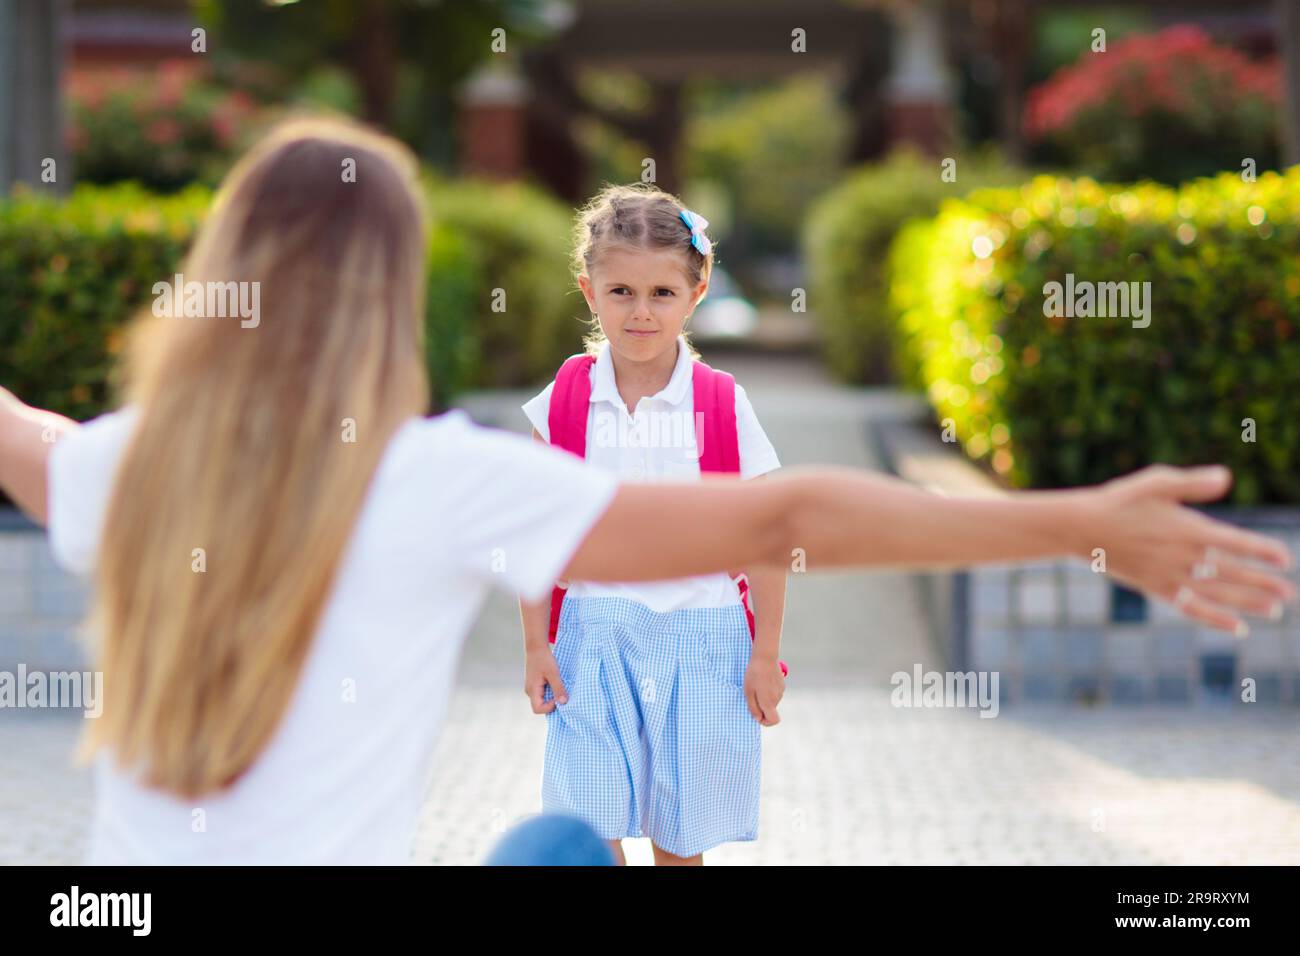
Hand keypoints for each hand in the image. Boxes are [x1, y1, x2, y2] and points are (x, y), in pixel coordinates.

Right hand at [524, 645, 567, 713]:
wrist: (536, 647)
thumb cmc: (544, 659)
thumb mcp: (554, 674)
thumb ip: (558, 688)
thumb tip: (563, 702)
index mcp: (532, 690)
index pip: (538, 709)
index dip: (549, 707)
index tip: (558, 697)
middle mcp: (530, 691)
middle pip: (540, 706)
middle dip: (552, 703)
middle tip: (561, 693)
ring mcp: (531, 688)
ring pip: (542, 700)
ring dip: (552, 697)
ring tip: (559, 686)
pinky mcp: (535, 684)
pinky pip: (542, 694)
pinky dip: (550, 692)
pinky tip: (556, 683)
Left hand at [744, 653, 785, 725]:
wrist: (765, 657)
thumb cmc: (754, 675)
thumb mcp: (748, 692)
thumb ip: (753, 708)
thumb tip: (758, 718)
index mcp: (769, 703)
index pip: (773, 721)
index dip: (765, 722)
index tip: (757, 715)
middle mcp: (777, 699)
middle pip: (770, 710)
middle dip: (761, 707)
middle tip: (751, 695)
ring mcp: (781, 691)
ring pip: (772, 700)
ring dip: (764, 697)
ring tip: (756, 685)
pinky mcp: (782, 684)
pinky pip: (774, 692)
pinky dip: (768, 690)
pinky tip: (762, 680)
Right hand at [1073, 464, 1295, 633]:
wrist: (1081, 528)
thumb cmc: (1119, 500)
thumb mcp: (1156, 482)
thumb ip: (1192, 482)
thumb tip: (1226, 478)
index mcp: (1188, 528)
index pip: (1236, 542)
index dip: (1263, 552)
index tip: (1285, 559)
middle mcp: (1183, 556)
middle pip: (1232, 573)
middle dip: (1264, 584)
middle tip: (1289, 594)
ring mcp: (1169, 575)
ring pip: (1217, 593)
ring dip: (1249, 603)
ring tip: (1274, 611)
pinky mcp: (1156, 588)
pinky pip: (1191, 608)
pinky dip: (1215, 619)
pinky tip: (1237, 629)